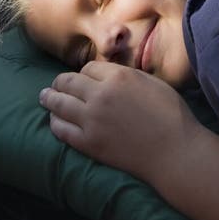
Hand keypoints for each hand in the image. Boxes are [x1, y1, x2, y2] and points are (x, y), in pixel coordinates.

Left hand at [39, 62, 203, 185]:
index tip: (83, 78)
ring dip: (49, 99)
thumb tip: (109, 75)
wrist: (174, 151)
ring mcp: (92, 120)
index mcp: (117, 76)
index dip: (84, 72)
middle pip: (68, 82)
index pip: (87, 68)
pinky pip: (62, 130)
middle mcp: (100, 94)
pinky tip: (54, 120)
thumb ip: (126, 75)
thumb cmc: (170, 114)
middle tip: (54, 85)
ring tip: (44, 97)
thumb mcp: (150, 81)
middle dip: (60, 82)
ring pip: (60, 103)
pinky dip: (55, 122)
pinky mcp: (89, 143)